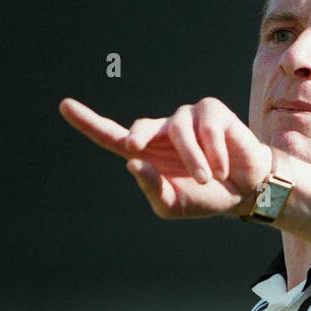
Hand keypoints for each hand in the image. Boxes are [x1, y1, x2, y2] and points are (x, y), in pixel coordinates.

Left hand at [59, 95, 272, 219]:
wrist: (245, 190)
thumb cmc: (206, 196)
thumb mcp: (174, 205)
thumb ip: (152, 189)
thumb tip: (132, 162)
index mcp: (146, 153)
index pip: (111, 136)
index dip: (88, 122)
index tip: (64, 106)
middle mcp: (161, 131)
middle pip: (138, 129)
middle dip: (137, 137)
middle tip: (134, 147)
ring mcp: (185, 117)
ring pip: (178, 131)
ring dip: (194, 160)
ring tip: (207, 178)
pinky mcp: (210, 111)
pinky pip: (206, 127)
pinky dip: (214, 152)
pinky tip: (222, 166)